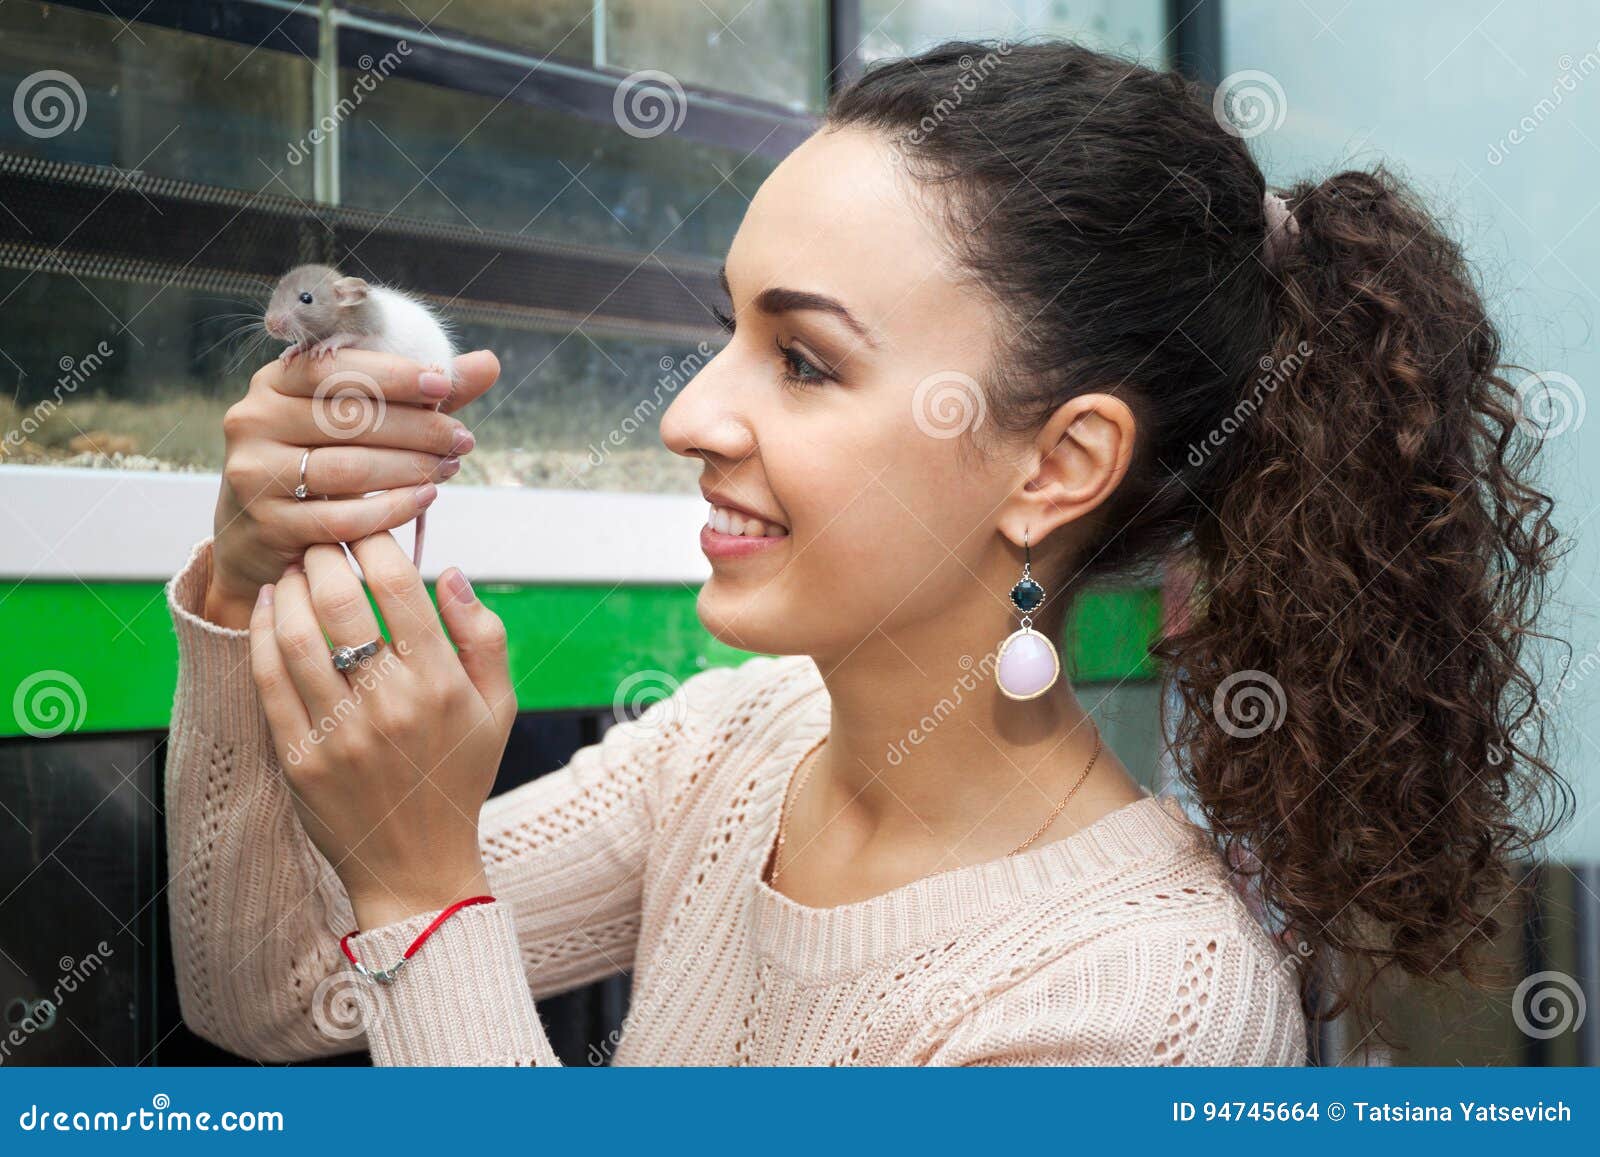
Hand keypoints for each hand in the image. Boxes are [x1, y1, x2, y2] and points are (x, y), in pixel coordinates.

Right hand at [206, 349, 499, 627]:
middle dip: (416, 429)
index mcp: (275, 381)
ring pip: (347, 469)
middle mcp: (254, 420)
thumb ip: (418, 393)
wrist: (260, 533)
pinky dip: (391, 509)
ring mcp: (254, 473)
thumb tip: (487, 362)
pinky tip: (424, 500)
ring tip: (448, 468)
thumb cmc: (321, 461)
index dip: (393, 375)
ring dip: (410, 469)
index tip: (443, 384)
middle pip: (348, 419)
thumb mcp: (358, 419)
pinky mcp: (267, 524)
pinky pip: (341, 518)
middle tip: (461, 439)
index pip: (335, 367)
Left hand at [247, 531, 516, 929]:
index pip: (399, 586)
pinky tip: (267, 610)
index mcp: (441, 684)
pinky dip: (262, 634)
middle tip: (318, 540)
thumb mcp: (500, 708)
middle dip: (322, 555)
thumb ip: (484, 635)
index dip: (375, 543)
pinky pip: (269, 681)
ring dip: (286, 589)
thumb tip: (449, 572)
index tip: (366, 529)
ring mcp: (340, 734)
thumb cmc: (460, 778)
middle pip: (339, 601)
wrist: (418, 868)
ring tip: (290, 570)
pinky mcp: (299, 759)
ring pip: (296, 636)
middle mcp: (390, 705)